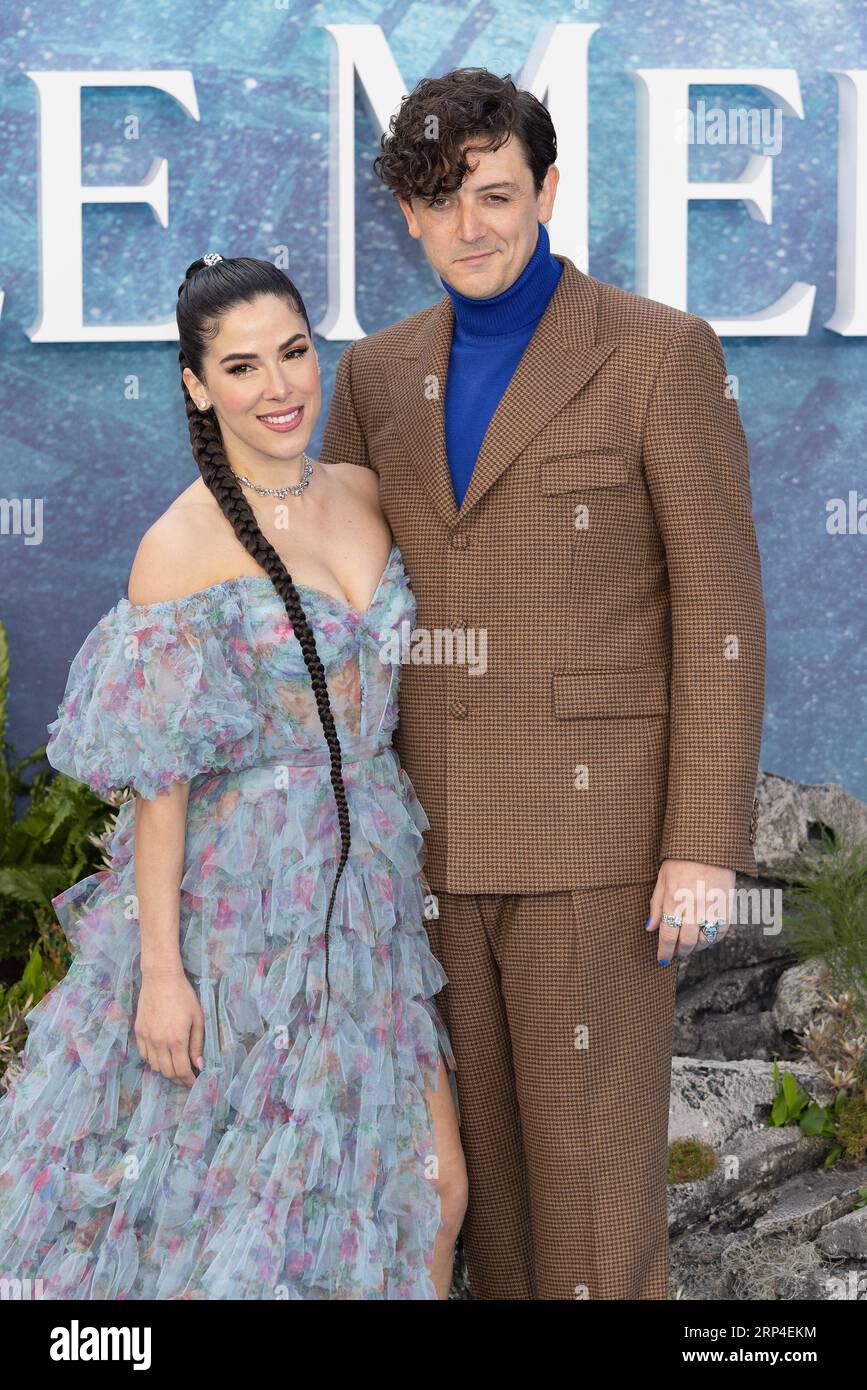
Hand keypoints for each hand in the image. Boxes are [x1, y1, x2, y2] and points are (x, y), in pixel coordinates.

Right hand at [134, 969, 205, 1086]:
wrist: (160, 979)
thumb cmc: (183, 996)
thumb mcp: (197, 1018)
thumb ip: (197, 1044)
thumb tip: (199, 1064)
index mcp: (177, 1040)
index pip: (182, 1071)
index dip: (189, 1080)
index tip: (194, 1083)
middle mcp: (159, 1043)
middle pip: (167, 1072)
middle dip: (178, 1078)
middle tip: (187, 1077)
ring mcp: (146, 1038)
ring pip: (154, 1066)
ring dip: (166, 1070)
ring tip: (175, 1066)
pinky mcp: (138, 1032)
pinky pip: (144, 1055)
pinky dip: (153, 1060)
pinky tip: (162, 1056)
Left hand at [645, 860, 734, 963]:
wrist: (708, 845)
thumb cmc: (681, 860)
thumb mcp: (662, 879)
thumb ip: (656, 906)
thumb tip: (650, 928)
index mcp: (674, 901)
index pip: (668, 937)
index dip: (664, 952)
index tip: (662, 959)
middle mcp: (693, 907)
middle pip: (687, 943)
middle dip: (680, 952)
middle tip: (676, 954)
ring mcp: (712, 908)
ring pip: (705, 940)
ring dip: (697, 948)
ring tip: (691, 947)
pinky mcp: (727, 905)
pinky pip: (721, 931)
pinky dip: (714, 939)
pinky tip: (707, 938)